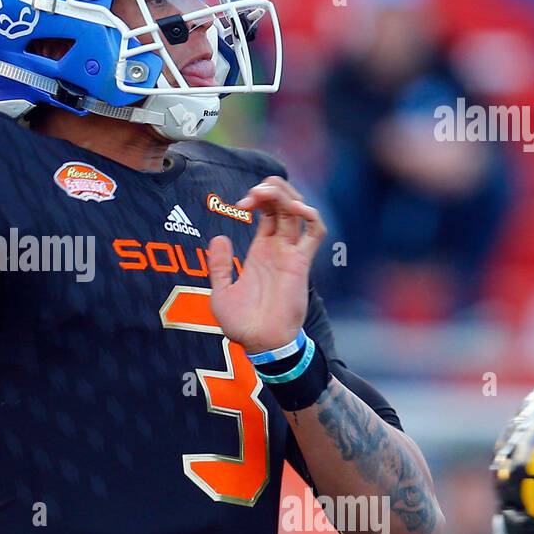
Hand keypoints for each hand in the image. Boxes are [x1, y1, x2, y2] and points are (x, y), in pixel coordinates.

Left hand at [206, 176, 325, 353]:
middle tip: (252, 194)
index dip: (257, 198)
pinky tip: (294, 207)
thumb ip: (219, 266)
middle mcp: (279, 248)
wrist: (259, 343)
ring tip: (266, 193)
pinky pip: (315, 232)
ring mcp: (291, 253)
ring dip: (285, 194)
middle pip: (284, 204)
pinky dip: (310, 214)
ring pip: (299, 210)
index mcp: (261, 251)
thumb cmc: (242, 324)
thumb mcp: (220, 292)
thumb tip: (219, 238)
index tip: (239, 203)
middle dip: (270, 189)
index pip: (268, 211)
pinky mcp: (301, 262)